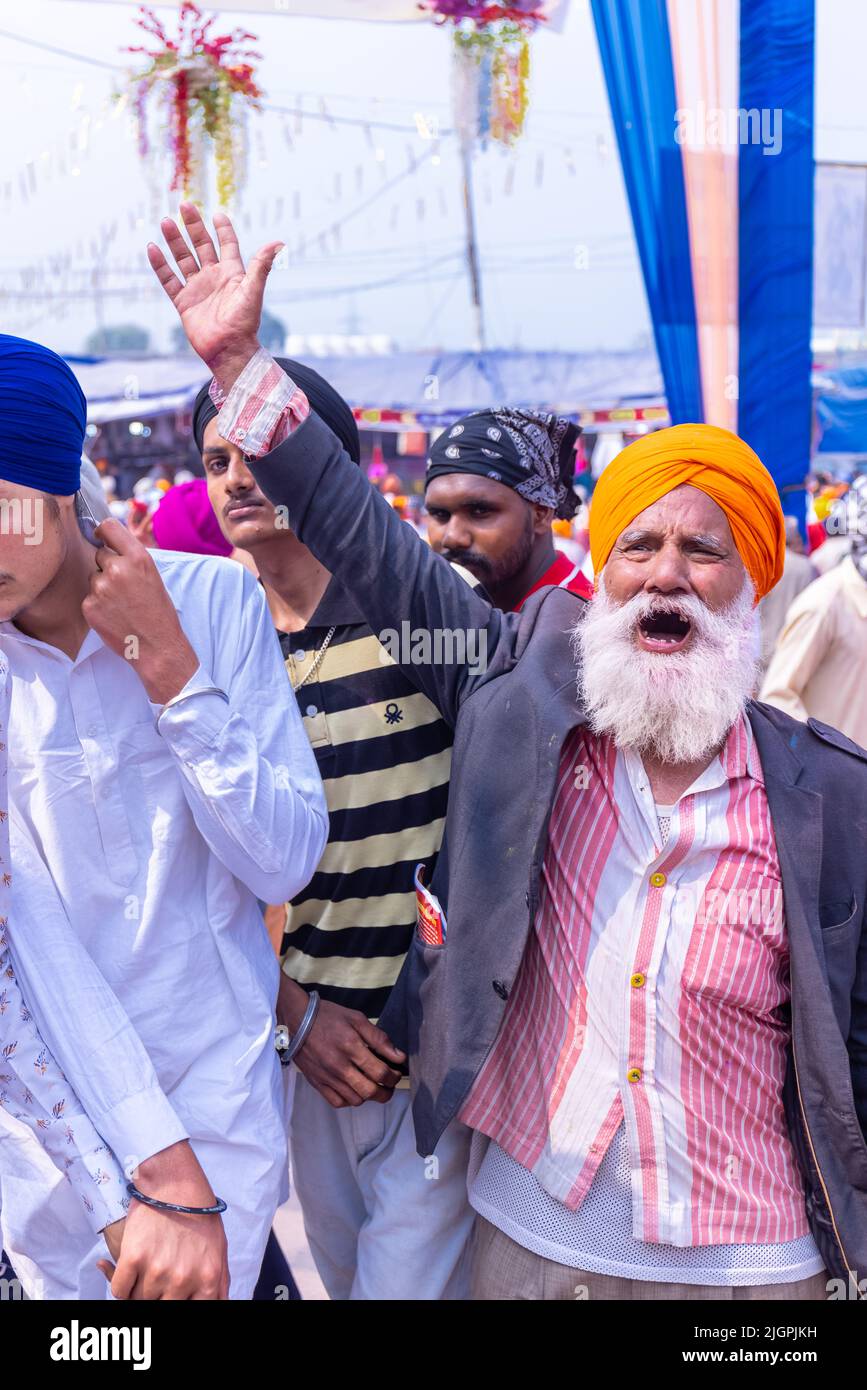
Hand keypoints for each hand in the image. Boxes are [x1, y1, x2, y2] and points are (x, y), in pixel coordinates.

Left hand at [82, 518, 198, 703]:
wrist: (157, 646)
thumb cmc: (159, 612)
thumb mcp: (152, 576)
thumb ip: (131, 558)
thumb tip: (108, 542)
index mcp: (138, 558)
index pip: (109, 526)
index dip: (102, 531)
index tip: (100, 536)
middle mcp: (118, 569)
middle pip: (100, 554)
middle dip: (108, 567)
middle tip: (124, 587)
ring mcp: (101, 587)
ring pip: (93, 577)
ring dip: (102, 587)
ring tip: (121, 604)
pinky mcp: (89, 605)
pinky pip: (88, 596)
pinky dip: (98, 604)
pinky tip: (114, 615)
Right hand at [96, 1141, 229, 1299]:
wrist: (175, 1182)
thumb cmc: (199, 1215)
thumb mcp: (220, 1250)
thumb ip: (219, 1284)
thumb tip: (217, 1304)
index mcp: (208, 1280)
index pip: (191, 1313)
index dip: (178, 1305)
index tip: (170, 1297)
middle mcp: (182, 1280)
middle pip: (161, 1308)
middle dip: (158, 1297)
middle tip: (156, 1281)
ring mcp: (157, 1270)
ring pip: (138, 1300)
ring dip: (139, 1289)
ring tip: (145, 1268)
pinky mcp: (133, 1258)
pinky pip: (119, 1290)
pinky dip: (121, 1283)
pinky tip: (129, 1269)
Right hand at [147, 202, 282, 391]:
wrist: (229, 350)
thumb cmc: (244, 322)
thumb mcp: (253, 290)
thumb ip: (262, 265)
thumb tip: (278, 242)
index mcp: (232, 273)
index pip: (227, 245)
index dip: (223, 230)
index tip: (217, 214)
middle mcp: (213, 278)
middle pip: (202, 246)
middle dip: (193, 226)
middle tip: (184, 205)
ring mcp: (197, 288)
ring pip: (183, 259)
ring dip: (175, 241)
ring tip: (166, 222)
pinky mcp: (183, 302)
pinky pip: (169, 280)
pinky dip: (160, 265)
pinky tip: (152, 248)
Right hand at [278, 977, 405, 1107]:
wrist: (296, 1020)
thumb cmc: (328, 1017)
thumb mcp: (356, 1018)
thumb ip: (379, 1038)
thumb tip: (398, 1056)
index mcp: (351, 1047)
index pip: (380, 1072)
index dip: (394, 1076)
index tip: (397, 1073)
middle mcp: (340, 1066)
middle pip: (370, 1091)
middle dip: (386, 1092)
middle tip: (390, 1085)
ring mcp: (327, 1077)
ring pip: (356, 1100)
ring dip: (369, 1096)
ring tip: (374, 1087)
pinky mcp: (317, 1083)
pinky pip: (338, 1102)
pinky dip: (350, 1100)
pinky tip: (354, 1090)